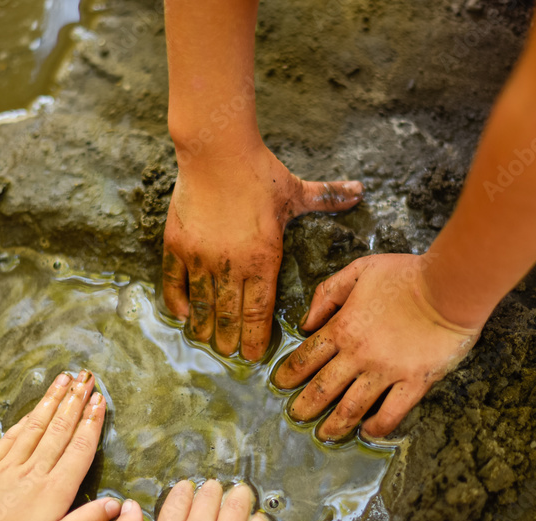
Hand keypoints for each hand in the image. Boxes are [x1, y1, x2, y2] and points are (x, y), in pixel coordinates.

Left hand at [0, 370, 120, 520]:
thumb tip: (115, 504)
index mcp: (55, 488)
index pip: (79, 448)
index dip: (92, 423)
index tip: (100, 400)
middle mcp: (35, 469)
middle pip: (60, 428)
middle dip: (75, 400)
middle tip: (87, 377)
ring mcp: (10, 464)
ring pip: (36, 426)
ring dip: (52, 400)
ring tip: (64, 378)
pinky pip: (11, 436)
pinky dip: (25, 420)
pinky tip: (33, 410)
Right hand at [109, 480, 268, 520]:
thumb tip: (128, 505)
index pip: (180, 499)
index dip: (185, 489)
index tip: (188, 487)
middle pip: (209, 500)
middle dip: (212, 489)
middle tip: (216, 486)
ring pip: (235, 511)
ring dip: (238, 498)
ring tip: (242, 491)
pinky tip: (259, 519)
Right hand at [162, 143, 362, 359]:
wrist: (216, 150)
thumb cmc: (259, 172)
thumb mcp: (295, 190)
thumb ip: (327, 197)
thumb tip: (361, 190)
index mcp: (263, 258)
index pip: (259, 312)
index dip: (255, 338)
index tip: (254, 355)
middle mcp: (231, 265)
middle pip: (229, 317)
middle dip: (230, 341)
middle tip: (230, 354)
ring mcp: (201, 257)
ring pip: (202, 306)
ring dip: (204, 328)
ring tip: (206, 342)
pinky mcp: (178, 245)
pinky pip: (175, 284)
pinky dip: (178, 303)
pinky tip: (184, 316)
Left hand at [274, 253, 481, 440]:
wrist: (450, 287)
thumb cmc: (407, 275)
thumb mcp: (359, 270)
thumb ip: (328, 293)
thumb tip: (306, 322)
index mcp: (343, 327)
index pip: (306, 357)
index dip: (289, 373)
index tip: (280, 384)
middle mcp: (359, 354)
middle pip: (323, 388)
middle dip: (304, 405)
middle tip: (294, 417)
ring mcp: (386, 371)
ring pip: (351, 407)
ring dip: (334, 424)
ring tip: (323, 435)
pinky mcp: (414, 382)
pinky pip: (391, 413)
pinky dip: (377, 426)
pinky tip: (367, 431)